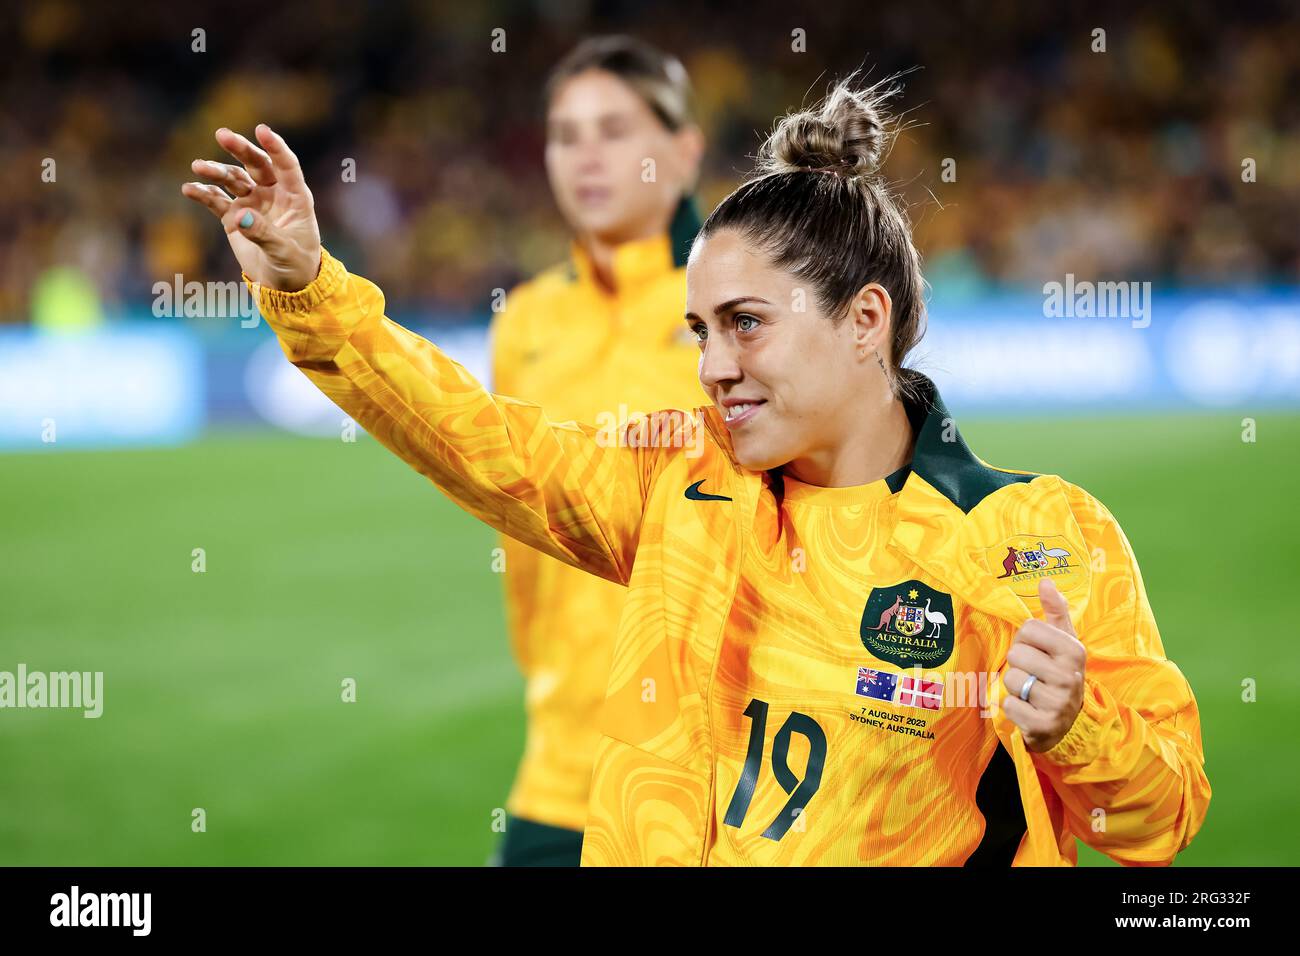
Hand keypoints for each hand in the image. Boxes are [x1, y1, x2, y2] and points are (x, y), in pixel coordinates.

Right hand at [181, 124, 320, 291]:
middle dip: (240, 149)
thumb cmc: (296, 265)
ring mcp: (252, 203)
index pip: (286, 165)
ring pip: (233, 179)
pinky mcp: (234, 217)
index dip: (275, 147)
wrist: (285, 285)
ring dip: (216, 171)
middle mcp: (273, 194)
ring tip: (198, 167)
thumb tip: (239, 217)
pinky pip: (217, 201)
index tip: (261, 130)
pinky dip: (203, 194)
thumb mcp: (284, 251)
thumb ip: (264, 233)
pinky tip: (190, 189)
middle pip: (256, 164)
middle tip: (222, 135)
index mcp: (295, 197)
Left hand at [1001, 578, 1086, 751]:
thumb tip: (1045, 581)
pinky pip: (1008, 705)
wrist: (1068, 723)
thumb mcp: (1063, 642)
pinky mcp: (1042, 725)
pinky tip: (1028, 710)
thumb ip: (1055, 610)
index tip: (1038, 652)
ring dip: (1015, 687)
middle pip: (1016, 654)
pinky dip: (1012, 708)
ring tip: (1031, 692)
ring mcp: (1058, 703)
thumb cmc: (1059, 673)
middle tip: (1034, 675)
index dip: (1026, 641)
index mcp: (1074, 651)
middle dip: (1019, 665)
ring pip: (1011, 680)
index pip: (1028, 630)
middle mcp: (1069, 677)